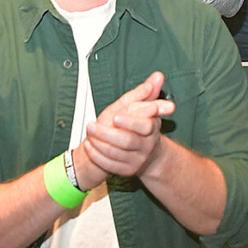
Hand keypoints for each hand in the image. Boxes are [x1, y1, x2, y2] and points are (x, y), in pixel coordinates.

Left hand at [74, 71, 174, 187]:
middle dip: (106, 134)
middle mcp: (147, 145)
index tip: (116, 117)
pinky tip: (90, 146)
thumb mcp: (139, 107)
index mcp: (152, 127)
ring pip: (116, 154)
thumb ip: (145, 92)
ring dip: (98, 143)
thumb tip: (158, 76)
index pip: (145, 126)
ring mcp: (137, 160)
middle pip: (127, 141)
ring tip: (89, 133)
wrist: (140, 153)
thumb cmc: (136, 126)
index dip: (130, 122)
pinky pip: (110, 165)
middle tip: (91, 125)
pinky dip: (97, 155)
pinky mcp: (126, 171)